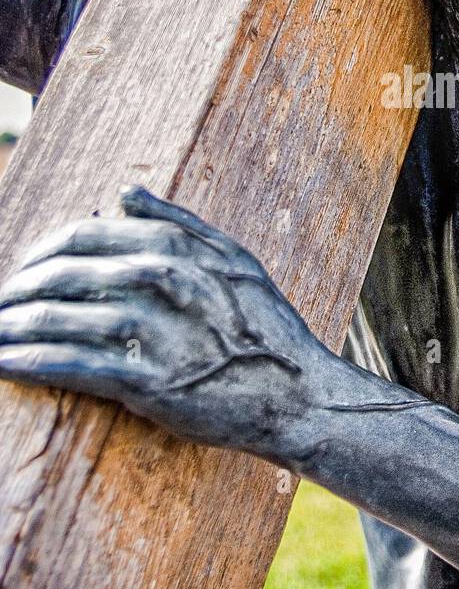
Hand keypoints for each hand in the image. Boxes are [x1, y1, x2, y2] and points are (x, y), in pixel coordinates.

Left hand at [0, 187, 325, 458]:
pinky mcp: (149, 383)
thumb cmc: (267, 326)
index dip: (42, 251)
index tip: (24, 270)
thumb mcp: (235, 259)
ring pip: (60, 319)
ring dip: (12, 325)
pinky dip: (31, 361)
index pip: (83, 236)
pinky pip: (74, 366)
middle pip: (62, 274)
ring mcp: (154, 332)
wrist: (299, 395)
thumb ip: (178, 221)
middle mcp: (161, 282)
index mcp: (176, 247)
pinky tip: (6, 362)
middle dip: (18, 288)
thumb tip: (122, 194)